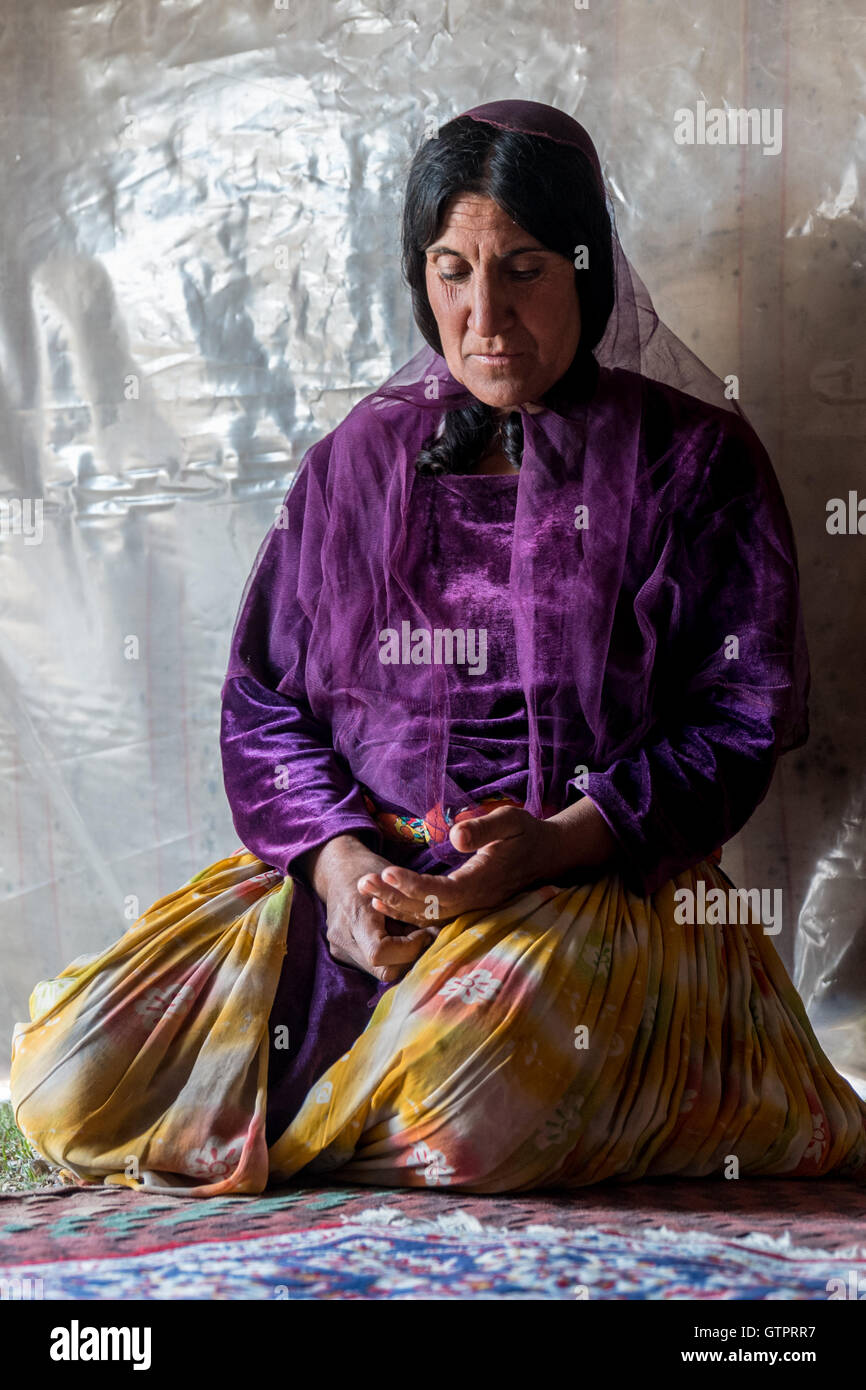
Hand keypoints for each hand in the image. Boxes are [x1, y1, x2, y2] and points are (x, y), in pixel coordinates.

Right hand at [300, 834, 439, 982]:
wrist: (335, 870)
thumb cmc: (369, 869)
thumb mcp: (394, 883)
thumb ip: (411, 910)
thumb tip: (436, 935)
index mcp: (354, 917)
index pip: (380, 953)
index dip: (409, 948)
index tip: (425, 931)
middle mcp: (343, 939)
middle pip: (383, 970)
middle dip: (410, 957)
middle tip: (424, 936)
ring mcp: (340, 950)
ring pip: (380, 972)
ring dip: (402, 958)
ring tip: (410, 935)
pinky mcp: (342, 954)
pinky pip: (373, 965)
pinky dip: (390, 956)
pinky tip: (397, 938)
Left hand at [356, 799, 617, 926]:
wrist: (547, 855)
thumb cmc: (526, 834)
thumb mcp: (511, 821)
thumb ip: (484, 828)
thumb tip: (456, 836)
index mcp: (483, 882)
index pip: (442, 892)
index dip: (413, 886)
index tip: (387, 872)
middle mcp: (475, 900)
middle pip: (428, 909)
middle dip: (394, 897)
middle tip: (363, 882)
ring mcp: (470, 906)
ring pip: (427, 914)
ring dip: (395, 904)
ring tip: (365, 889)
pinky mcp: (465, 904)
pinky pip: (432, 913)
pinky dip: (406, 908)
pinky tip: (384, 900)